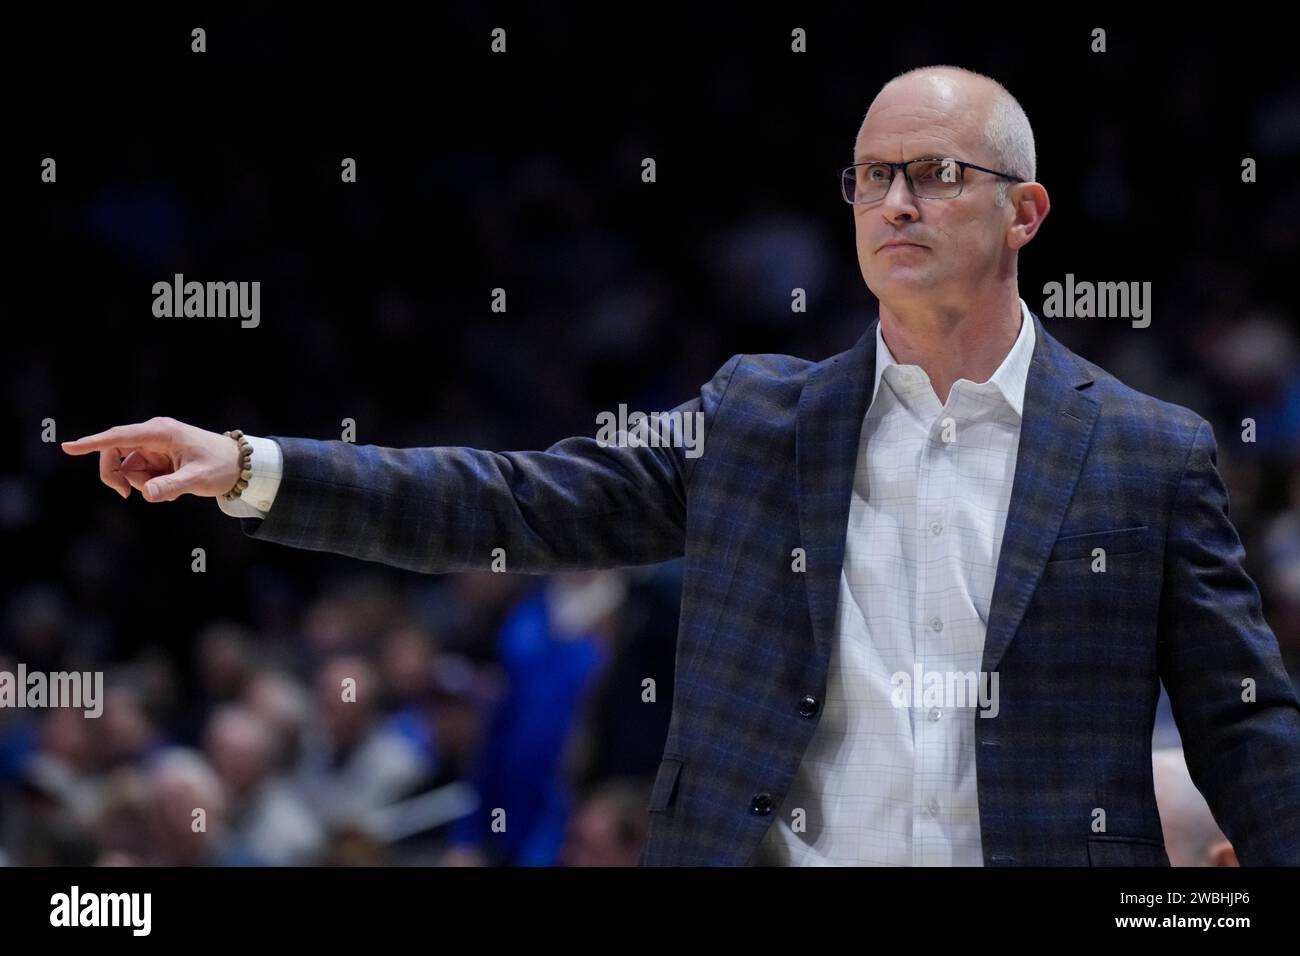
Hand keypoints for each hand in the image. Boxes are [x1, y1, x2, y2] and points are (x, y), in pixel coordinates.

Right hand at [61, 417, 243, 502]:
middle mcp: (153, 435)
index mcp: (160, 432)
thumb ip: (171, 486)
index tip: (68, 447)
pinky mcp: (156, 456)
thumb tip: (145, 493)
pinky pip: (139, 474)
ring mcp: (153, 446)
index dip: (92, 443)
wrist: (240, 465)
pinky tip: (174, 486)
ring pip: (127, 468)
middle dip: (117, 476)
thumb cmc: (221, 466)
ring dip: (142, 484)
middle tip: (127, 495)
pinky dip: (151, 485)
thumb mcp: (198, 479)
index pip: (119, 437)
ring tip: (173, 487)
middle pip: (114, 453)